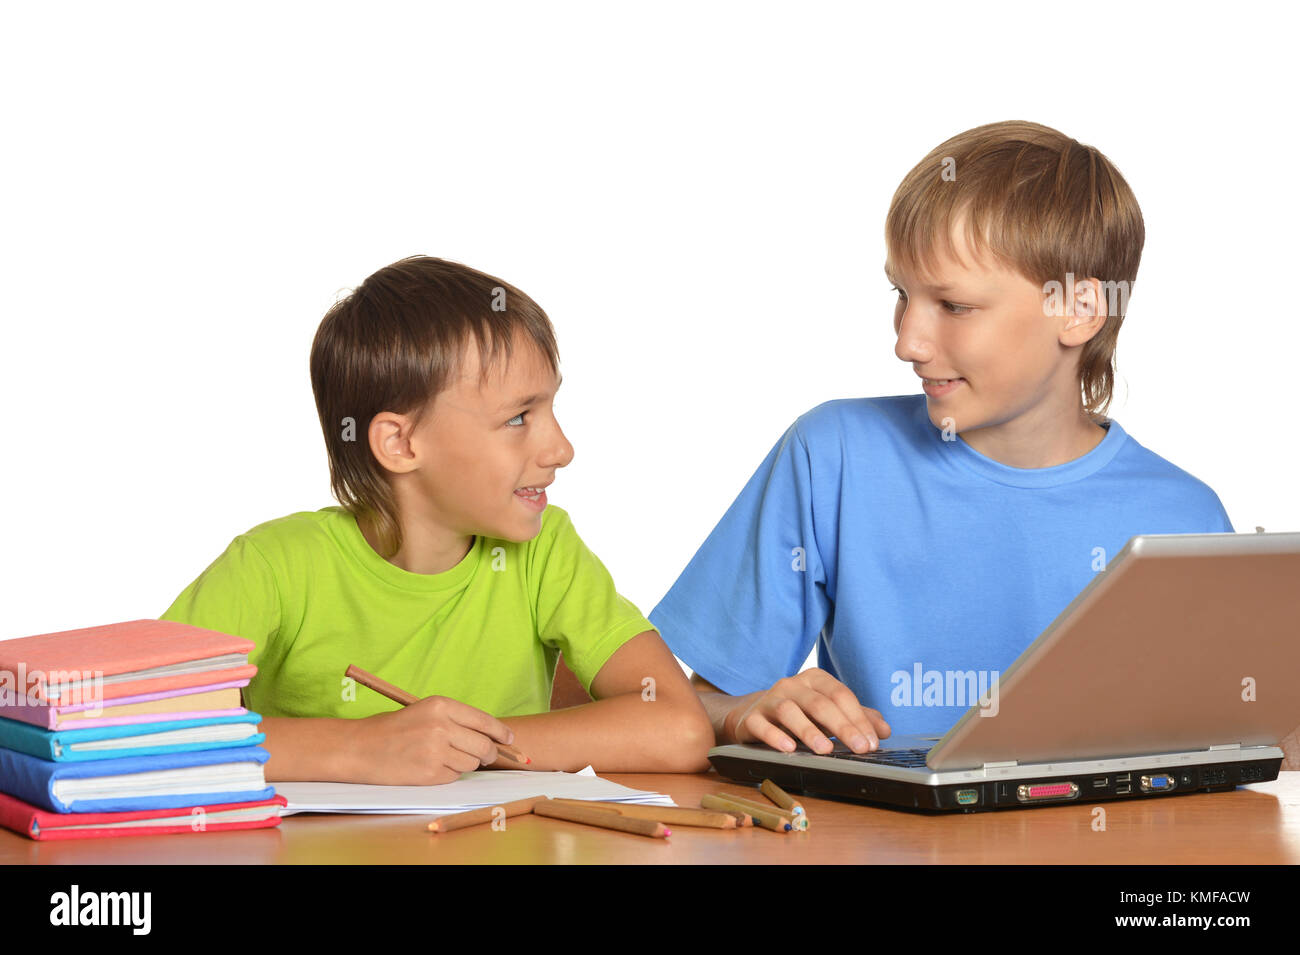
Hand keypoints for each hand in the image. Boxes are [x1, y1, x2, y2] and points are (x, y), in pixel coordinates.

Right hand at [352, 695, 514, 784]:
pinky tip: (428, 766)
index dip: (500, 733)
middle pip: (483, 746)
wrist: (359, 747)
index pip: (484, 721)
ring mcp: (436, 751)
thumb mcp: (424, 711)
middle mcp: (442, 726)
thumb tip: (490, 735)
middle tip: (483, 756)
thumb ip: (455, 720)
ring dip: (463, 764)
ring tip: (440, 757)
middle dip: (487, 753)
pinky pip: (453, 776)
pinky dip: (447, 774)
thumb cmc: (392, 729)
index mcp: (441, 705)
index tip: (509, 740)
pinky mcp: (430, 773)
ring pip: (470, 764)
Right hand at [724, 669, 890, 754]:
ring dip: (808, 730)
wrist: (754, 716)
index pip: (841, 695)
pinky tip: (789, 748)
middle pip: (820, 703)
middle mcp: (792, 685)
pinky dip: (775, 736)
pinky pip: (762, 725)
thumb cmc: (800, 714)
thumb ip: (858, 718)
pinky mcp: (752, 718)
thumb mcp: (829, 713)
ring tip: (825, 750)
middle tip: (859, 748)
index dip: (859, 719)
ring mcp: (769, 700)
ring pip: (789, 711)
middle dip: (842, 727)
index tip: (872, 743)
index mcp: (815, 680)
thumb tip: (884, 731)